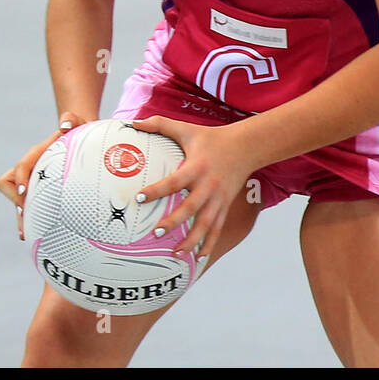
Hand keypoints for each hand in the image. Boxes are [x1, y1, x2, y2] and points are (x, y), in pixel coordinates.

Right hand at [0, 111, 86, 239]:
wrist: (78, 138)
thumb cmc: (78, 130)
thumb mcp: (77, 123)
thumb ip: (72, 120)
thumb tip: (66, 124)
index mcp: (35, 155)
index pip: (20, 168)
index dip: (19, 179)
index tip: (23, 191)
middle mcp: (29, 171)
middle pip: (9, 187)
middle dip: (15, 202)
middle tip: (25, 216)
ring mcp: (33, 183)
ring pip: (18, 202)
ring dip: (21, 216)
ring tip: (26, 234)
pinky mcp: (40, 193)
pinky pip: (30, 209)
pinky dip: (32, 222)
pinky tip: (36, 237)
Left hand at [131, 115, 256, 262]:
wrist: (246, 147)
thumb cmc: (211, 137)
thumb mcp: (186, 128)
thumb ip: (159, 124)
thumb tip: (132, 122)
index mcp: (197, 167)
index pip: (175, 181)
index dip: (157, 190)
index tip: (140, 198)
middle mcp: (209, 185)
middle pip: (191, 208)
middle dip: (174, 222)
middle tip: (156, 234)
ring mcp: (219, 198)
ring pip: (206, 224)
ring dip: (192, 240)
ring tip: (176, 254)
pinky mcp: (225, 206)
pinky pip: (217, 228)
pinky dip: (209, 243)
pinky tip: (199, 257)